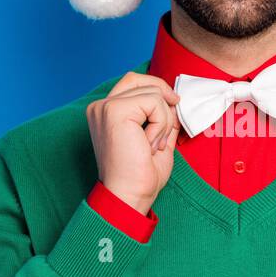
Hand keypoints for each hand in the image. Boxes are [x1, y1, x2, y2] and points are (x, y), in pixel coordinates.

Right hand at [86, 73, 180, 214]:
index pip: (133, 83)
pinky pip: (154, 103)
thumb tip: (175, 100)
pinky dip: (161, 125)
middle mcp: (100, 107)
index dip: (157, 91)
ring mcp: (105, 107)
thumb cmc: (139, 176)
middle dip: (164, 99)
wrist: (128, 196)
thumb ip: (161, 117)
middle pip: (141, 80)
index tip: (173, 108)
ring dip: (164, 121)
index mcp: (105, 113)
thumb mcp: (156, 138)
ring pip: (153, 93)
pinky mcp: (115, 111)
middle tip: (171, 122)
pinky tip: (150, 145)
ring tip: (154, 145)